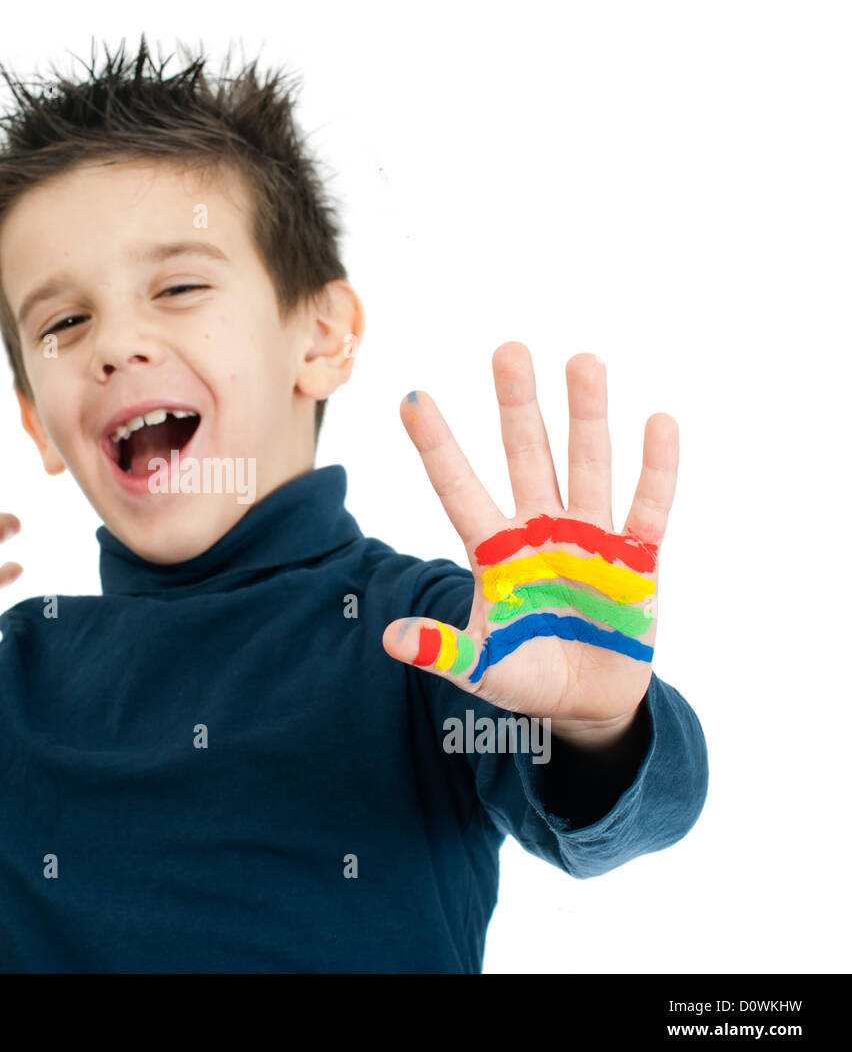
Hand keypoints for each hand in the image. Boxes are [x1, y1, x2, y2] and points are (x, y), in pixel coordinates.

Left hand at [383, 342, 677, 749]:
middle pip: (524, 456)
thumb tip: (392, 640)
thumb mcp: (480, 667)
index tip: (411, 397)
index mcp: (493, 550)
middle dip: (517, 406)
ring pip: (586, 465)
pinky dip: (655, 469)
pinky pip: (648, 506)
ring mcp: (589, 537)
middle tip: (508, 350)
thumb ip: (443, 651)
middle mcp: (538, 529)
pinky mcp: (637, 558)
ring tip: (583, 361)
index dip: (436, 446)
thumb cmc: (523, 674)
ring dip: (586, 417)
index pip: (456, 487)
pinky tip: (658, 422)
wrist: (584, 701)